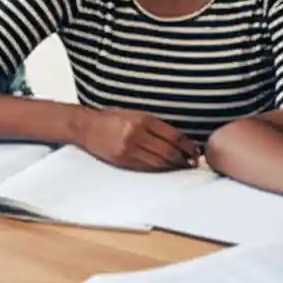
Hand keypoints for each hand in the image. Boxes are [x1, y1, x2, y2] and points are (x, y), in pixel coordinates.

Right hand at [75, 108, 199, 170]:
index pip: (173, 135)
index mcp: (143, 119)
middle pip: (168, 150)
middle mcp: (137, 134)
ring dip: (174, 166)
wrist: (86, 126)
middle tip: (194, 162)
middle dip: (184, 158)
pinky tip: (167, 169)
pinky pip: (146, 167)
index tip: (196, 150)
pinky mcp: (123, 160)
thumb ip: (154, 124)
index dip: (188, 145)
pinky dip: (159, 169)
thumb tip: (177, 138)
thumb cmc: (112, 118)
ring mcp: (129, 149)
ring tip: (183, 167)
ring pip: (159, 161)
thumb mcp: (135, 114)